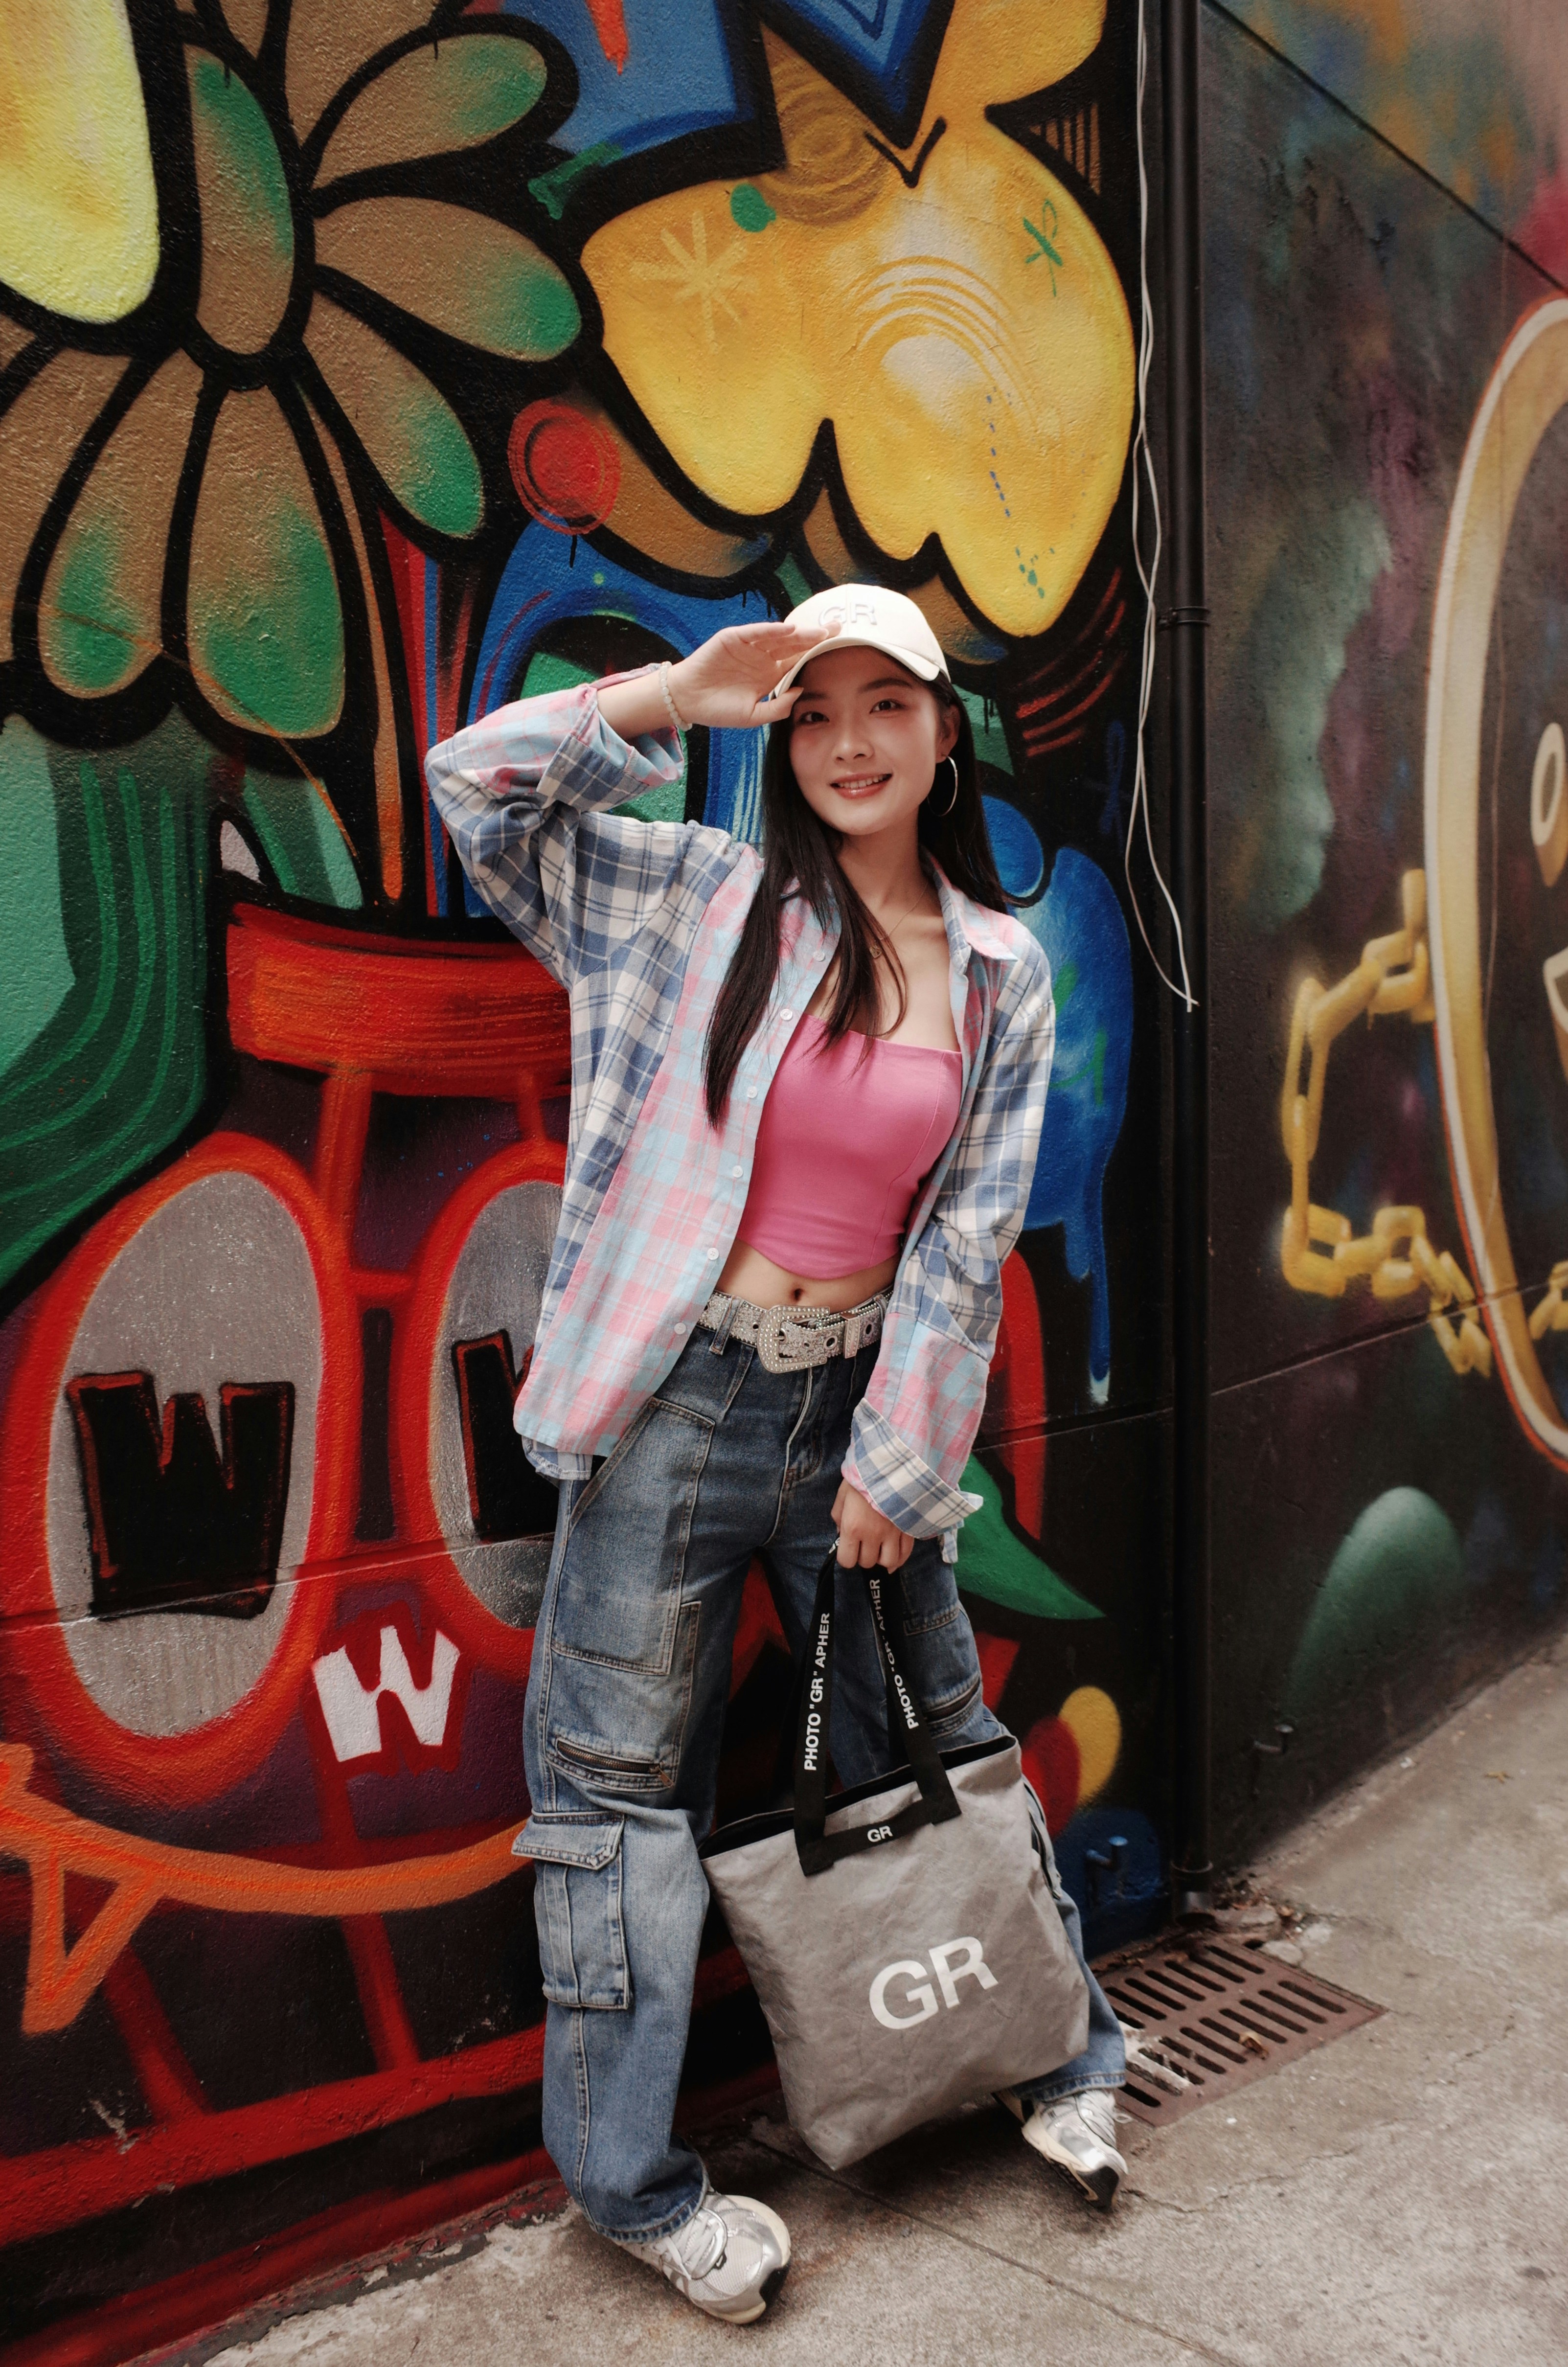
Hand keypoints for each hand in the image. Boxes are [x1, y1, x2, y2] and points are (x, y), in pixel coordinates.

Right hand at [666, 618, 833, 731]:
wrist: (688, 702)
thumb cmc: (719, 710)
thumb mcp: (753, 716)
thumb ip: (778, 706)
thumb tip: (801, 690)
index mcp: (769, 675)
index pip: (797, 661)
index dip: (816, 654)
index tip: (838, 649)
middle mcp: (762, 657)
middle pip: (794, 644)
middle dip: (815, 637)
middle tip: (839, 629)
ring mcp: (748, 646)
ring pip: (779, 637)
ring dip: (799, 633)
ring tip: (820, 631)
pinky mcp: (733, 638)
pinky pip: (756, 632)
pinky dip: (772, 630)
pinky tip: (790, 630)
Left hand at [831, 1480, 913, 1569]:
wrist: (890, 1463)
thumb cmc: (862, 1477)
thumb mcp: (842, 1495)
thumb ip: (838, 1517)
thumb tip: (841, 1533)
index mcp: (853, 1527)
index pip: (847, 1560)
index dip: (846, 1557)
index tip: (848, 1548)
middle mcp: (873, 1535)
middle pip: (867, 1562)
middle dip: (863, 1556)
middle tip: (863, 1544)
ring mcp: (893, 1534)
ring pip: (888, 1563)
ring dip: (882, 1559)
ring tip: (879, 1549)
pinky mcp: (908, 1529)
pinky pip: (906, 1554)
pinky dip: (900, 1558)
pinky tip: (894, 1554)